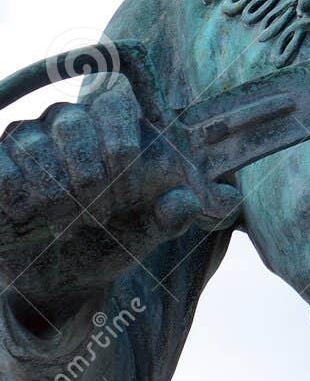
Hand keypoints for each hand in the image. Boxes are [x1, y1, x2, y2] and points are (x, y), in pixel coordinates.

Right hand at [0, 81, 237, 322]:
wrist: (59, 280)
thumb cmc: (108, 244)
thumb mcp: (146, 236)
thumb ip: (176, 216)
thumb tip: (216, 198)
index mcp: (110, 130)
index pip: (116, 101)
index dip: (121, 141)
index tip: (128, 183)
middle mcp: (67, 125)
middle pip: (74, 120)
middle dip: (89, 172)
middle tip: (99, 212)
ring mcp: (26, 141)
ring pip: (33, 140)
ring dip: (54, 189)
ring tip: (67, 221)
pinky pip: (2, 166)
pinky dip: (17, 192)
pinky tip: (29, 215)